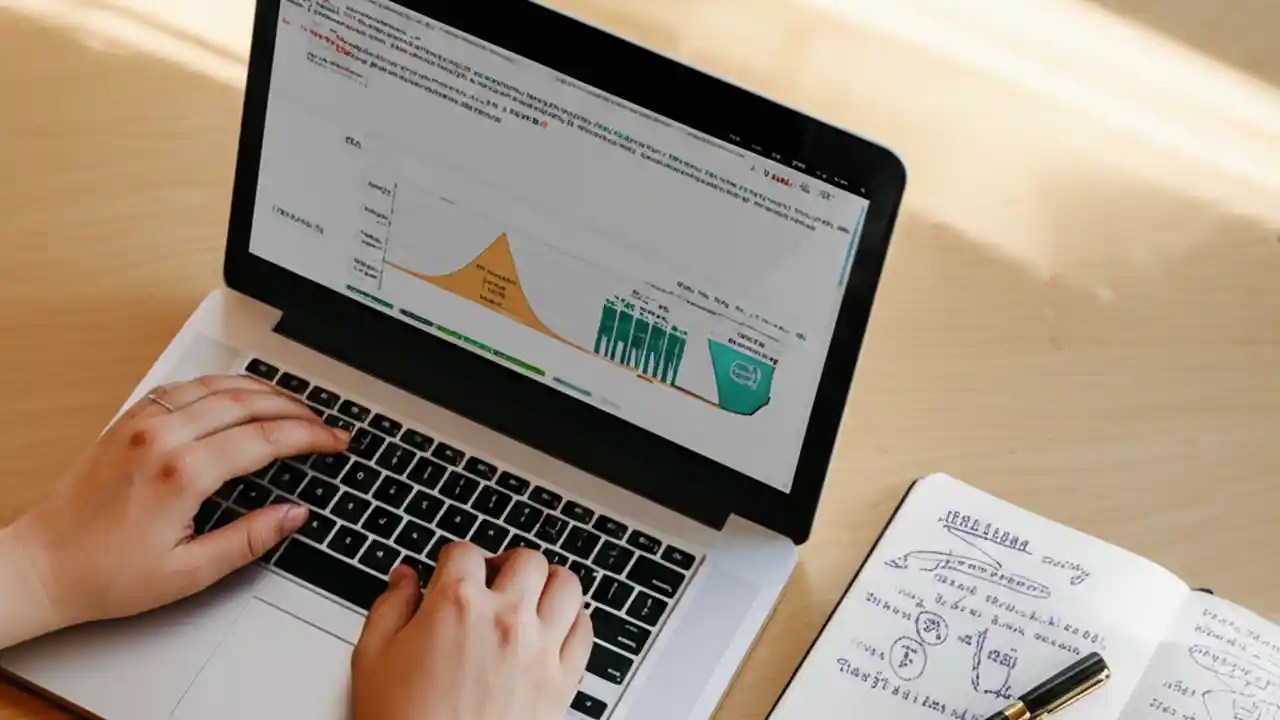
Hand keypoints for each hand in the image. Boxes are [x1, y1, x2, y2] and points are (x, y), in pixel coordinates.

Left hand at [0, 374, 347, 646]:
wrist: (41, 566)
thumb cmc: (104, 575)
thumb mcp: (190, 573)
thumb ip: (249, 539)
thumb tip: (293, 514)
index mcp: (181, 473)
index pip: (266, 439)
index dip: (311, 437)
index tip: (335, 441)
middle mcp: (162, 438)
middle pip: (249, 404)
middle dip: (297, 411)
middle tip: (325, 424)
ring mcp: (143, 423)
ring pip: (219, 386)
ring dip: (265, 391)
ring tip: (295, 406)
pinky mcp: (129, 421)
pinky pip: (186, 387)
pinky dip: (223, 385)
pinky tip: (240, 395)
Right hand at [353, 544, 592, 719]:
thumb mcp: (373, 658)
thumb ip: (390, 606)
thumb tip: (404, 578)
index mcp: (456, 604)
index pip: (465, 551)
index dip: (454, 559)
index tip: (452, 571)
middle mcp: (504, 618)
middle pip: (526, 560)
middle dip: (507, 564)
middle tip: (495, 579)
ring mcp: (539, 649)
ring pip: (566, 586)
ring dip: (549, 583)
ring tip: (533, 594)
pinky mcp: (561, 682)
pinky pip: (584, 633)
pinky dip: (573, 622)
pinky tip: (555, 627)